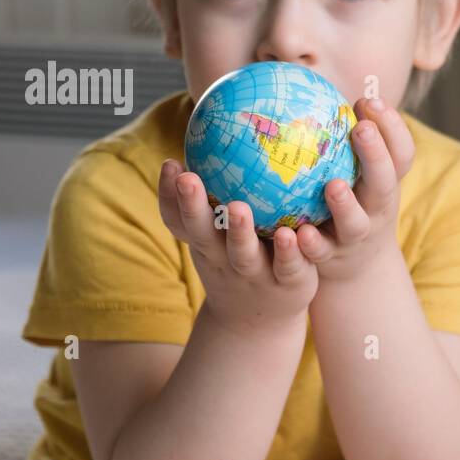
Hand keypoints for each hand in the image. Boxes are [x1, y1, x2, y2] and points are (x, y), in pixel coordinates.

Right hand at [157, 158, 319, 335]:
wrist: (260, 322)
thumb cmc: (238, 262)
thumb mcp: (220, 237)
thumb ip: (216, 198)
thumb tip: (215, 137)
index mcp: (205, 242)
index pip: (178, 219)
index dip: (168, 195)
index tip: (170, 164)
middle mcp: (223, 258)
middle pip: (203, 234)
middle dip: (193, 207)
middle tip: (189, 179)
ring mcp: (254, 274)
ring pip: (243, 253)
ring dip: (238, 232)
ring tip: (237, 208)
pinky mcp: (287, 284)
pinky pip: (287, 266)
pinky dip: (287, 252)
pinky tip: (291, 233)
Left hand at [298, 96, 414, 283]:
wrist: (355, 265)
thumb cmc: (350, 201)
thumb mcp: (358, 172)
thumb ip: (340, 136)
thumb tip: (305, 81)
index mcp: (386, 181)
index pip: (401, 152)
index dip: (392, 127)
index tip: (371, 100)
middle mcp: (378, 208)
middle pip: (385, 183)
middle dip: (376, 156)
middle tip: (362, 129)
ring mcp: (357, 235)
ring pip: (355, 222)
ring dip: (346, 205)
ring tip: (334, 186)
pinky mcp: (333, 259)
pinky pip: (321, 252)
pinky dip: (311, 244)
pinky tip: (295, 232)